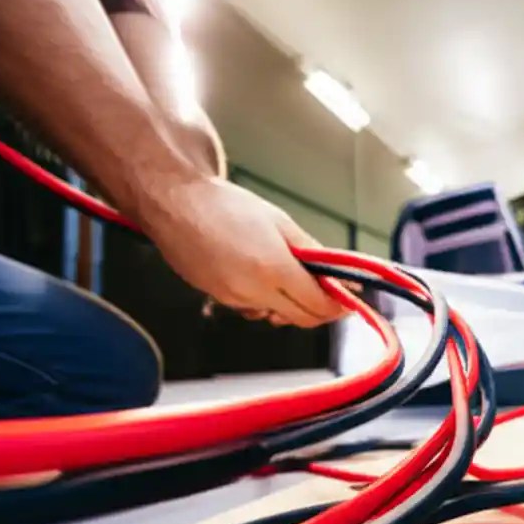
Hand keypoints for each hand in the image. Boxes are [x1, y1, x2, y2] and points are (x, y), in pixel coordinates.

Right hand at [133, 176, 347, 327]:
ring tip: (297, 280)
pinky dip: (269, 302)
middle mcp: (253, 291)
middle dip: (322, 311)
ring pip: (278, 316)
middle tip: (332, 295)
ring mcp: (234, 299)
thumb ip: (312, 252)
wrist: (175, 204)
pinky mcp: (219, 299)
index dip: (338, 305)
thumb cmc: (226, 206)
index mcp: (273, 268)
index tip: (349, 299)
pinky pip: (254, 310)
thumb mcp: (280, 222)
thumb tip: (339, 274)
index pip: (318, 303)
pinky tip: (265, 279)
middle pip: (302, 319)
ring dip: (295, 307)